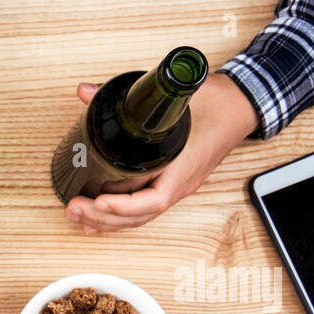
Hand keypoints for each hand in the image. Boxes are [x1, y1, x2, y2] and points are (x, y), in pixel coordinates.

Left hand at [65, 72, 259, 232]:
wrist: (241, 106)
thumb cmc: (216, 102)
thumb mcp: (174, 92)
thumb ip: (127, 92)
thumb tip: (87, 92)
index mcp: (184, 166)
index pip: (154, 198)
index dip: (125, 205)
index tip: (100, 201)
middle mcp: (180, 184)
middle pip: (140, 215)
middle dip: (103, 217)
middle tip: (72, 209)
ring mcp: (176, 187)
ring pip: (140, 217)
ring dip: (107, 221)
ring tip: (77, 217)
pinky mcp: (171, 184)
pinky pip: (143, 209)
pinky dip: (120, 217)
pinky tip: (98, 221)